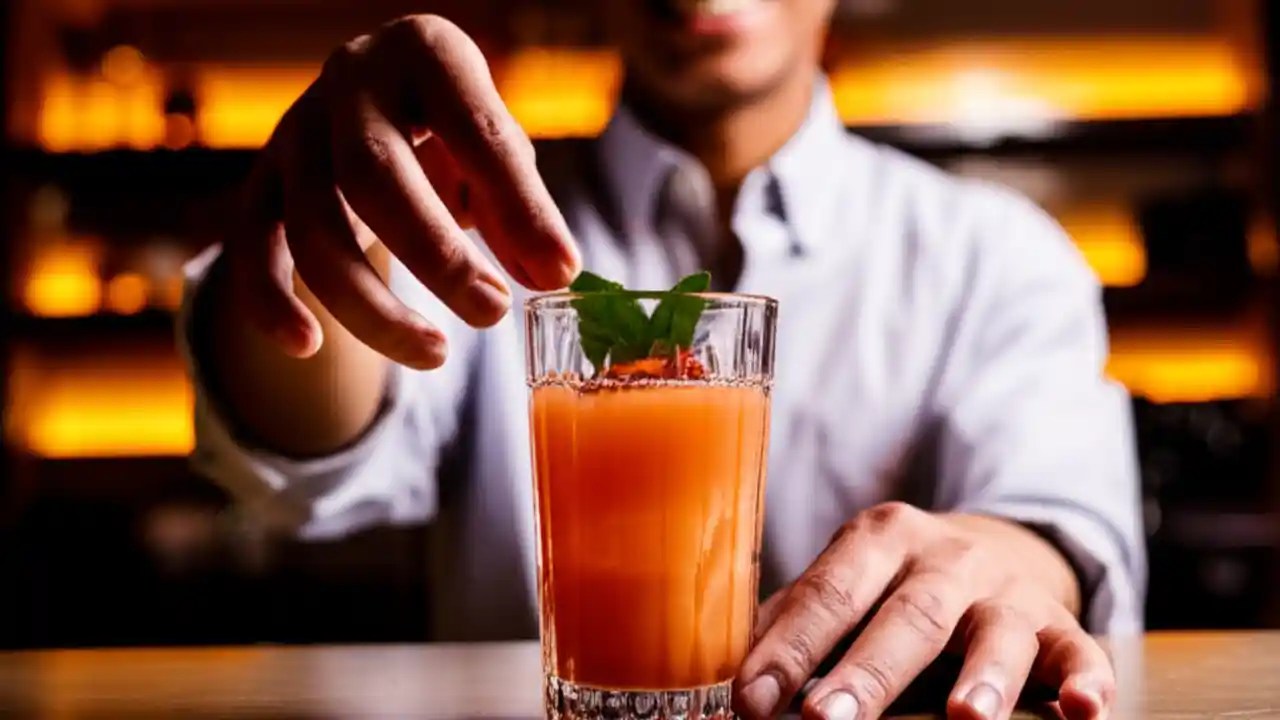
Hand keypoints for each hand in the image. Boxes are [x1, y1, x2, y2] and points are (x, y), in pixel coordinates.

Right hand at [227, 15, 579, 368]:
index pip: (475, 129)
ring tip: (436, 353)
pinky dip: (270, 302)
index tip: (559, 270)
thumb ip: (520, 205)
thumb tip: (550, 277)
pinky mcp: (262, 181)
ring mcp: (296, 131)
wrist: (370, 95)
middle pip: (375, 176)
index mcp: (427, 54)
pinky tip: (307, 347)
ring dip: (372, 304)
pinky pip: (251, 247)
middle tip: (493, 312)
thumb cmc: (451, 126)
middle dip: (437, 257)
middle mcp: (351, 82)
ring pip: (312, 227)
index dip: (520, 205)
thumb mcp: (494, 145)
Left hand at [735, 502, 1113, 719]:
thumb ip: (789, 625)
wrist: (990, 549)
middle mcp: (946, 557)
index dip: (787, 649)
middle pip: (906, 616)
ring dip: (982, 678)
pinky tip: (1083, 712)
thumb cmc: (889, 583)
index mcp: (877, 539)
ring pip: (997, 633)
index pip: (827, 593)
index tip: (751, 700)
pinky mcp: (1060, 623)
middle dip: (867, 672)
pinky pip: (1080, 650)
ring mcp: (1006, 590)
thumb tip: (722, 684)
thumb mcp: (842, 583)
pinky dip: (1086, 681)